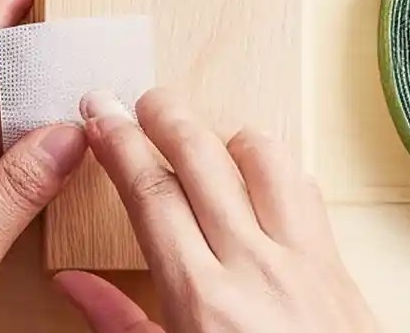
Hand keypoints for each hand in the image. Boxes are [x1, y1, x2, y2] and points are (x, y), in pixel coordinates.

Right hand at [55, 90, 378, 332]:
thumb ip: (119, 322)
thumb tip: (71, 284)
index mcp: (201, 300)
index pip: (150, 192)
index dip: (118, 144)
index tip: (98, 115)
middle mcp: (254, 267)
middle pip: (201, 158)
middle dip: (163, 115)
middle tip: (138, 99)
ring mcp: (303, 260)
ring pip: (263, 158)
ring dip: (224, 134)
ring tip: (198, 135)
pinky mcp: (338, 263)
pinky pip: (305, 188)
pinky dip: (276, 167)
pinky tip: (254, 174)